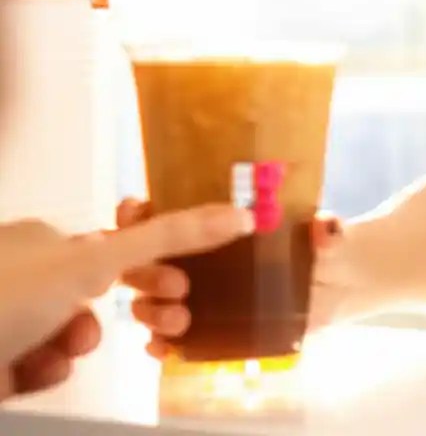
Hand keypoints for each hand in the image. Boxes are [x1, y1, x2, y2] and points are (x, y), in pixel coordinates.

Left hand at [0, 205, 252, 400]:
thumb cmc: (4, 297)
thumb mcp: (95, 262)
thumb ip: (168, 237)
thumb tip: (239, 214)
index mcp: (41, 238)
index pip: (113, 246)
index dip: (152, 268)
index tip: (181, 288)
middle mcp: (20, 274)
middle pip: (95, 295)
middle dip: (123, 313)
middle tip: (158, 325)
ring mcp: (5, 320)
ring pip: (66, 337)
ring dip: (75, 348)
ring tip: (63, 354)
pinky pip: (37, 369)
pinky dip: (43, 373)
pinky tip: (31, 372)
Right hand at [119, 199, 347, 358]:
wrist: (338, 286)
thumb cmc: (321, 248)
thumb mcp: (326, 238)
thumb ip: (327, 233)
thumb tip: (326, 228)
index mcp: (214, 225)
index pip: (163, 214)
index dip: (141, 213)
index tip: (136, 212)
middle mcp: (195, 258)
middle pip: (147, 261)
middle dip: (147, 272)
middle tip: (176, 284)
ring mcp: (197, 295)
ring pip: (152, 301)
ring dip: (153, 311)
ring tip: (178, 321)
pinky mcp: (208, 327)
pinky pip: (171, 338)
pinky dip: (161, 343)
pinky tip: (163, 348)